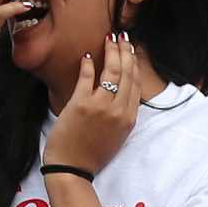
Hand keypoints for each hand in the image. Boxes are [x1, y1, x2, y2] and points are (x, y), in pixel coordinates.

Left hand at [43, 33, 141, 175]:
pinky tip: (86, 55)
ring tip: (109, 38)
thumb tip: (122, 96)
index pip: (136, 84)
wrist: (71, 169)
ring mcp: (100, 106)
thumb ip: (122, 115)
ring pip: (112, 71)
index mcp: (129, 118)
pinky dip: (87, 64)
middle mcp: (118, 110)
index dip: (135, 65)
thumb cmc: (91, 155)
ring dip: (111, 51)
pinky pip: (86, 77)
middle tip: (122, 37)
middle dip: (125, 51)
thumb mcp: (117, 136)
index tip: (132, 51)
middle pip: (127, 73)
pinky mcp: (80, 104)